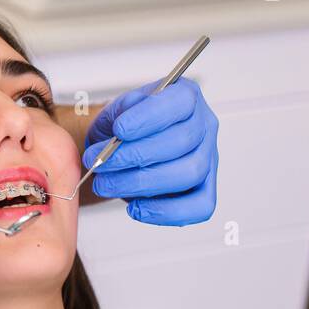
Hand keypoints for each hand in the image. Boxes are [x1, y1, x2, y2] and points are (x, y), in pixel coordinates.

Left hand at [83, 77, 217, 225]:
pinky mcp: (205, 189)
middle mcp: (204, 126)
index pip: (180, 102)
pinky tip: (135, 208)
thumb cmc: (122, 127)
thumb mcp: (115, 111)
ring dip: (140, 183)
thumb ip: (118, 116)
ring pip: (188, 174)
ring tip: (106, 184)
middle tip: (100, 163)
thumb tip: (119, 136)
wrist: (120, 147)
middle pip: (182, 142)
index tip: (119, 130)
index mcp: (185, 97)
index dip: (149, 117)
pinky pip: (199, 206)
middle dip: (134, 156)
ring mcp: (208, 158)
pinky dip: (166, 212)